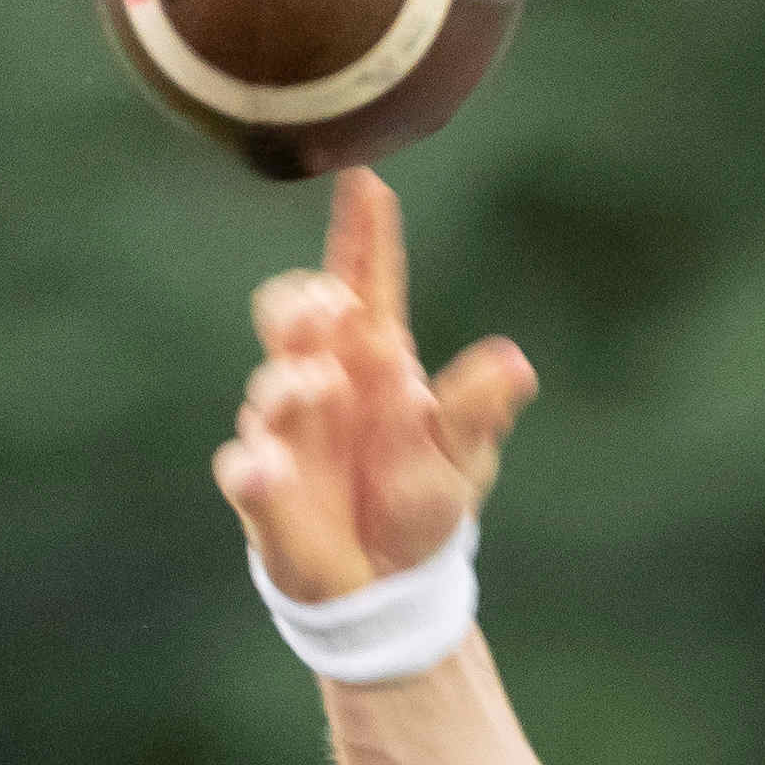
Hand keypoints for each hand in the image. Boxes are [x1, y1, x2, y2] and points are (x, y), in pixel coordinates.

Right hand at [212, 167, 535, 603]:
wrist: (386, 584)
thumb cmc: (423, 505)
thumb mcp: (461, 456)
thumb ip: (477, 409)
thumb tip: (518, 364)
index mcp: (375, 361)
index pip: (366, 285)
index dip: (363, 235)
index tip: (364, 180)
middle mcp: (323, 381)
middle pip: (295, 318)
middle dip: (302, 304)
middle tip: (329, 306)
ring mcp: (288, 430)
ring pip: (271, 389)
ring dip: (290, 386)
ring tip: (319, 389)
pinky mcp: (262, 487)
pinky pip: (245, 470)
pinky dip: (253, 469)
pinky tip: (268, 470)